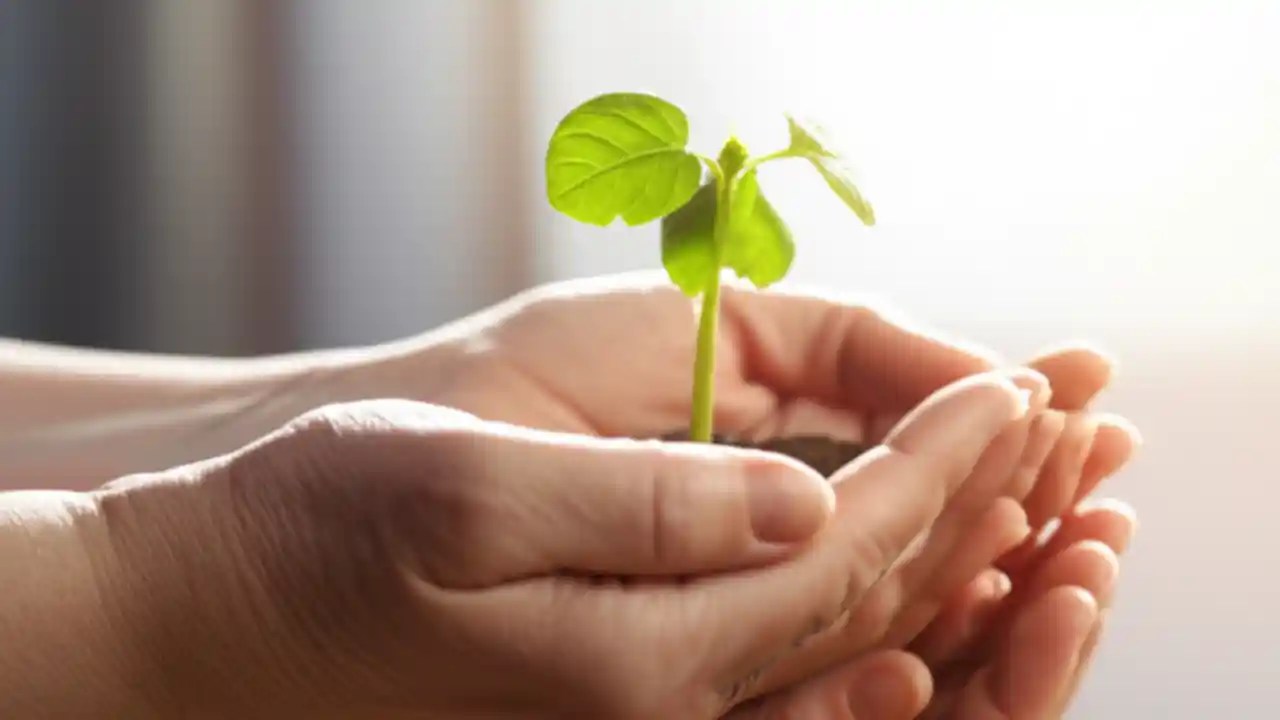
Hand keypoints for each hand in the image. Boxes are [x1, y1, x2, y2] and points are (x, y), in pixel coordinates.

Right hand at [349, 276, 1137, 693]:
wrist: (216, 623)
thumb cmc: (316, 537)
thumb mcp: (469, 496)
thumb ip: (650, 506)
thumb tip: (804, 494)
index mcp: (637, 656)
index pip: (844, 551)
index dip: (945, 463)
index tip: (1017, 383)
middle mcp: (661, 703)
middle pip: (867, 605)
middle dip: (976, 510)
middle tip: (1055, 421)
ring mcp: (641, 707)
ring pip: (837, 632)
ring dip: (939, 551)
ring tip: (1014, 477)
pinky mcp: (614, 690)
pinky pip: (778, 647)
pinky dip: (862, 588)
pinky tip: (902, 556)